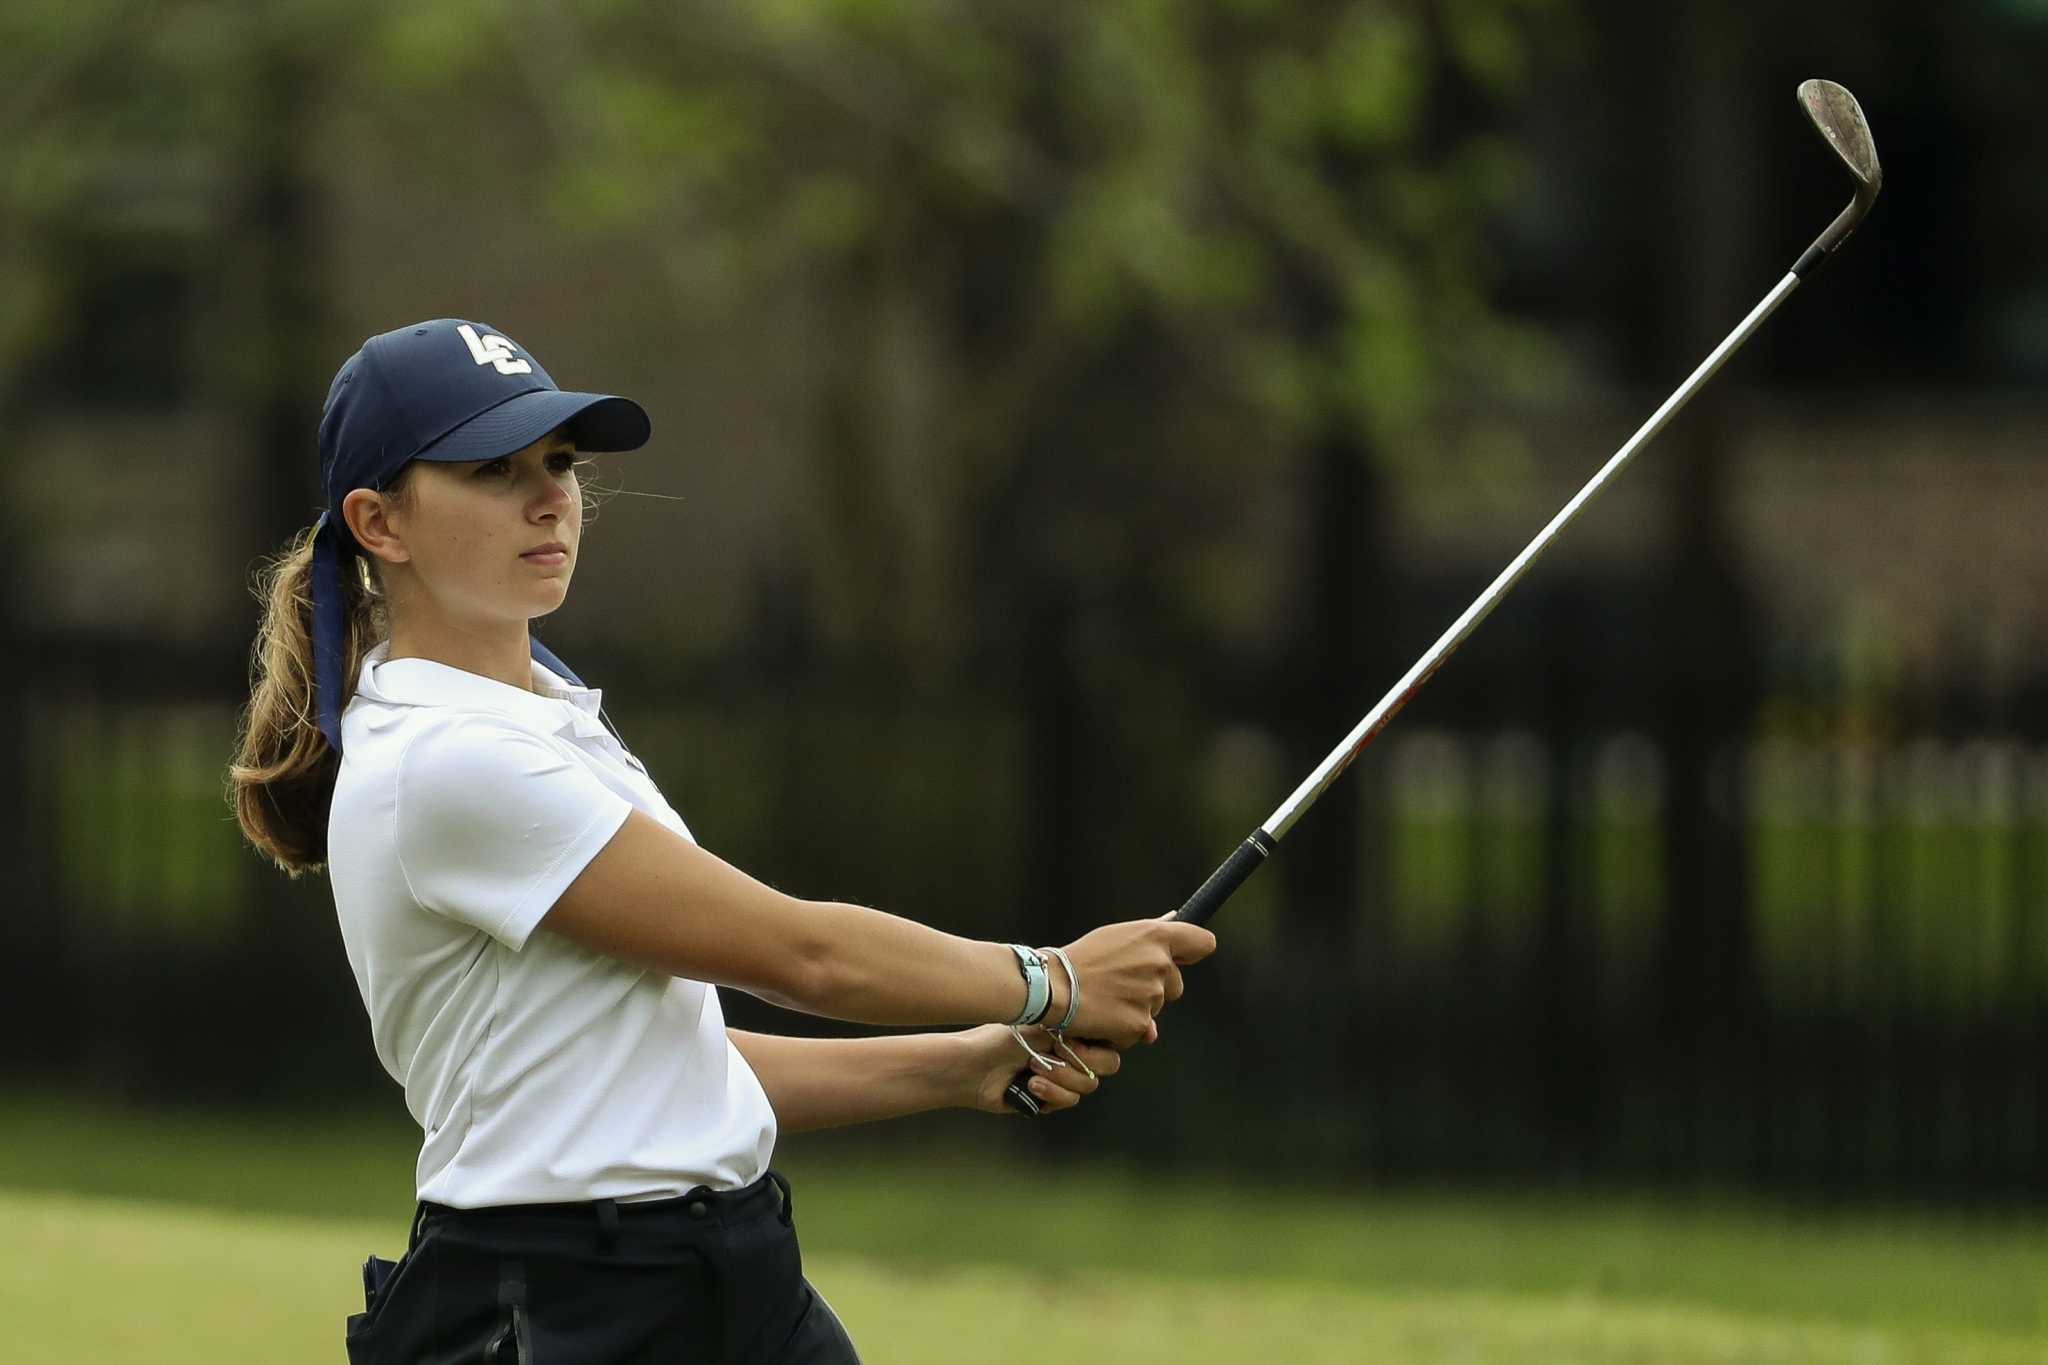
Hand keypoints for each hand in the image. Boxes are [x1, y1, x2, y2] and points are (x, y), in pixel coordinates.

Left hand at [959, 1024, 1120, 1114]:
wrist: (974, 1065)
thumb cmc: (1005, 1036)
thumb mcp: (1046, 1023)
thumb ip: (1080, 1023)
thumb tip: (1114, 1021)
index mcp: (1075, 1029)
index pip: (1111, 1036)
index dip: (1111, 1040)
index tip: (1086, 1039)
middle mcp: (1074, 1052)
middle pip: (1108, 1063)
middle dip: (1085, 1060)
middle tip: (1061, 1051)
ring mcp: (1064, 1077)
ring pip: (1088, 1084)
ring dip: (1062, 1077)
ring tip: (1034, 1068)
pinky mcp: (1052, 1099)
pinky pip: (1069, 1101)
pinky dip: (1052, 1092)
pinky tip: (1032, 1084)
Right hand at [1057, 918, 1216, 1047]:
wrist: (1052, 987)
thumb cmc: (1080, 959)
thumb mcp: (1115, 936)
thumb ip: (1147, 940)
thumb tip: (1174, 932)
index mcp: (1155, 936)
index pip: (1202, 943)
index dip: (1192, 952)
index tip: (1182, 958)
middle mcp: (1159, 963)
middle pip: (1175, 985)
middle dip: (1154, 989)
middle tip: (1119, 984)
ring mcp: (1151, 995)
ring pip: (1154, 1009)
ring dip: (1135, 1009)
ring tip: (1105, 998)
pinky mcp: (1140, 1023)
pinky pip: (1139, 1031)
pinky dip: (1122, 1029)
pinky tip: (1102, 1016)